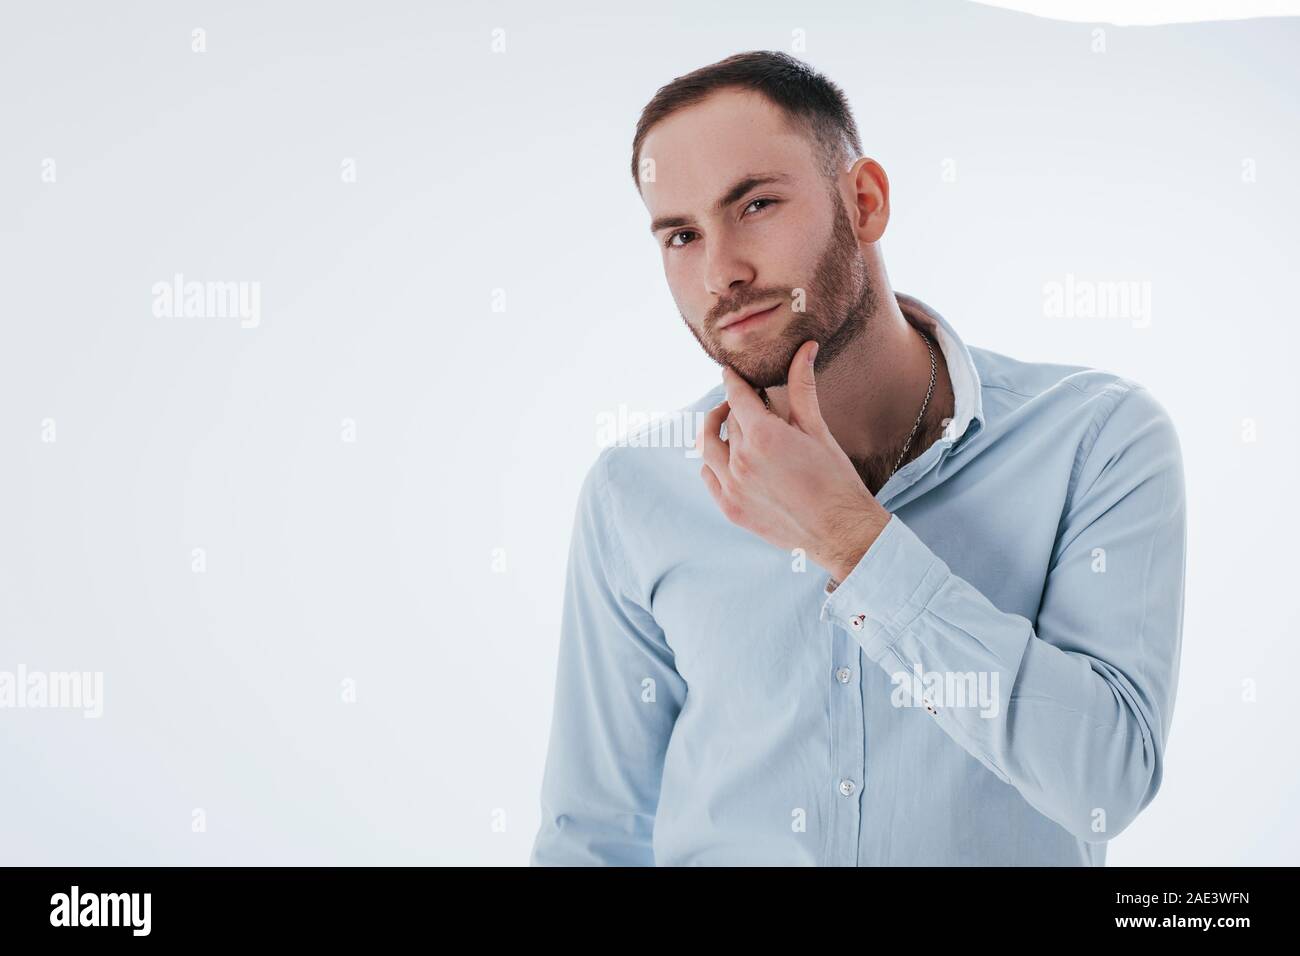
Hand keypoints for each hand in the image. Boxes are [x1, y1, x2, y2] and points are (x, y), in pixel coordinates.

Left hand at [697, 340, 891, 581]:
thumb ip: (802, 388)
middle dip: (737, 407)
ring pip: (709, 446)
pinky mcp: (730, 508)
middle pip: (727, 420)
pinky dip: (713, 462)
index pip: (736, 396)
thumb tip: (806, 348)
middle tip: (750, 403)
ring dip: (717, 431)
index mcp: (763, 435)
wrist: (840, 531)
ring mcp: (731, 486)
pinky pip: (708, 475)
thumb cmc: (835, 478)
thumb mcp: (817, 429)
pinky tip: (728, 457)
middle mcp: (740, 460)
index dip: (732, 380)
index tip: (729, 371)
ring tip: (731, 426)